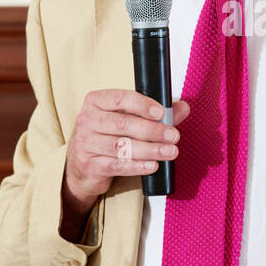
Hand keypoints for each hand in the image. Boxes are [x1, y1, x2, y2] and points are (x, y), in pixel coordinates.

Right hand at [60, 90, 189, 240]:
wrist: (82, 167)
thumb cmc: (108, 136)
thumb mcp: (127, 119)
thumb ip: (155, 114)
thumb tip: (183, 107)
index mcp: (96, 101)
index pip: (121, 98)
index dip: (143, 105)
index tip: (162, 112)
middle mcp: (87, 120)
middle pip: (124, 124)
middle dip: (153, 130)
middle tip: (173, 136)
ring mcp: (85, 143)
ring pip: (122, 146)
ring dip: (150, 150)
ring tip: (170, 152)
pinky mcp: (89, 164)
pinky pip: (117, 165)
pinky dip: (137, 166)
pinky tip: (153, 165)